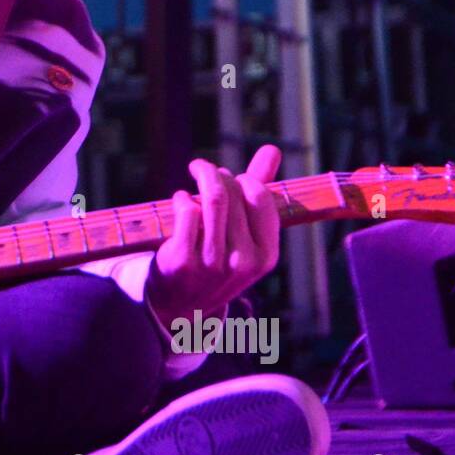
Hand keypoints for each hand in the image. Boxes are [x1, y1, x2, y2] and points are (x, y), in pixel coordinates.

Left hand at [144, 145, 281, 326]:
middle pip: (233, 194)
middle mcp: (243, 261)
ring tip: (197, 169)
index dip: (245, 180)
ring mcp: (213, 263)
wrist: (182, 305)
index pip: (261, 198)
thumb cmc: (219, 260)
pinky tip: (181, 198)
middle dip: (219, 174)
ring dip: (203, 175)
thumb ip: (260, 192)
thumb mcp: (245, 236)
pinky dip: (182, 198)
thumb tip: (273, 149)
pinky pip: (186, 212)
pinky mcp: (183, 261)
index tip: (233, 177)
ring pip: (212, 199)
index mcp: (266, 256)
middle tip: (208, 170)